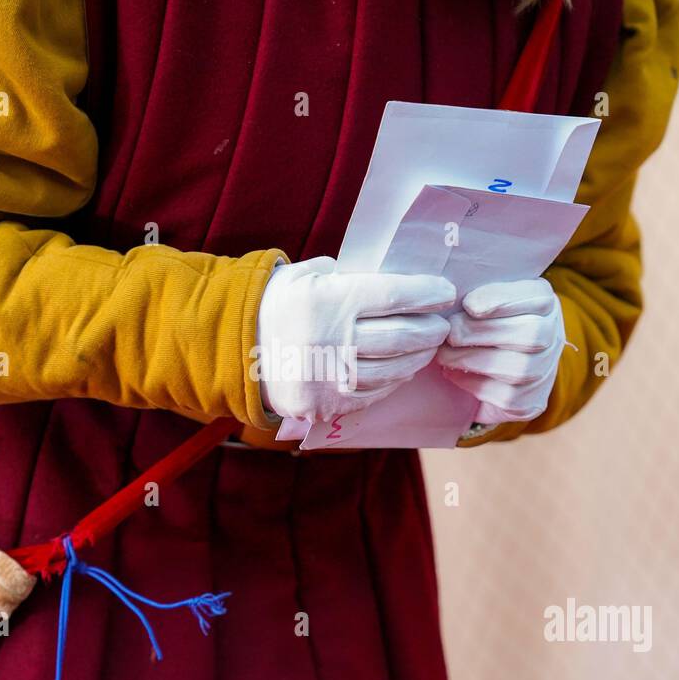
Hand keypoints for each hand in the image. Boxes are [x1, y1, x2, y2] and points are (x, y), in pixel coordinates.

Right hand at [255, 257, 455, 421]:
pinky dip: (395, 380)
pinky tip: (403, 369)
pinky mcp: (328, 405)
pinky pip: (375, 393)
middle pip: (402, 336)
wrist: (232, 350)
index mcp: (329, 301)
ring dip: (419, 357)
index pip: (394, 296)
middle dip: (431, 329)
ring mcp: (331, 377)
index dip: (427, 294)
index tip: (446, 293)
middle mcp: (332, 340)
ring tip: (429, 346)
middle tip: (443, 324)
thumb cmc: (276, 306)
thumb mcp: (304, 275)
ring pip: (394, 368)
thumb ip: (346, 275)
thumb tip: (391, 279)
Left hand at [437, 278, 564, 423]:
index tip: (469, 304)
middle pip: (529, 334)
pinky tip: (452, 373)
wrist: (491, 371)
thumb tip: (447, 288)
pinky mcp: (531, 402)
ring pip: (518, 368)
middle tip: (450, 334)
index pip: (537, 297)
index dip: (502, 300)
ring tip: (445, 355)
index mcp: (544, 303)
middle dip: (482, 333)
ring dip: (472, 360)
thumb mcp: (484, 298)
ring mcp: (545, 372)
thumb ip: (475, 287)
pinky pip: (506, 396)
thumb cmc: (482, 323)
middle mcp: (553, 337)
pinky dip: (473, 384)